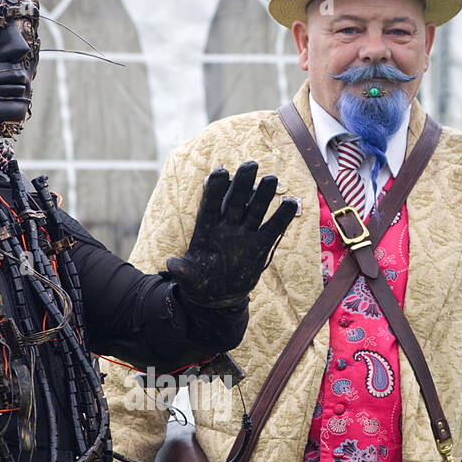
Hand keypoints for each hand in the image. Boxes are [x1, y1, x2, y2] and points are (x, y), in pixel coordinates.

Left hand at [166, 161, 297, 306]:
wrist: (218, 297)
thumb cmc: (199, 284)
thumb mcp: (189, 280)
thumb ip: (183, 271)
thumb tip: (171, 264)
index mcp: (206, 230)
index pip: (210, 205)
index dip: (214, 189)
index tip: (220, 171)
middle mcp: (227, 227)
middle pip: (235, 201)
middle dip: (242, 183)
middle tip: (250, 165)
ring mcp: (245, 235)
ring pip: (255, 210)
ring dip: (263, 195)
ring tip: (271, 179)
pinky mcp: (260, 246)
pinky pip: (272, 229)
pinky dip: (281, 218)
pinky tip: (290, 203)